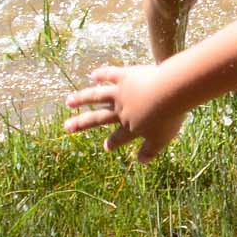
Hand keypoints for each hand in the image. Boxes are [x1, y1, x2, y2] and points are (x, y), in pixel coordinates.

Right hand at [63, 63, 184, 160]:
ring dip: (81, 99)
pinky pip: (110, 75)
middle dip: (82, 123)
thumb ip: (150, 150)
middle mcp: (121, 111)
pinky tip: (92, 75)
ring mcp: (121, 93)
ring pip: (97, 96)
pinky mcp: (125, 77)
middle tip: (67, 127)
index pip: (120, 137)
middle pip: (98, 118)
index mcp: (132, 127)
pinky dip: (101, 74)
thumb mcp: (162, 139)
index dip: (113, 142)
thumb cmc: (169, 117)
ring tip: (68, 101)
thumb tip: (141, 162)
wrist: (169, 93)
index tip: (107, 147)